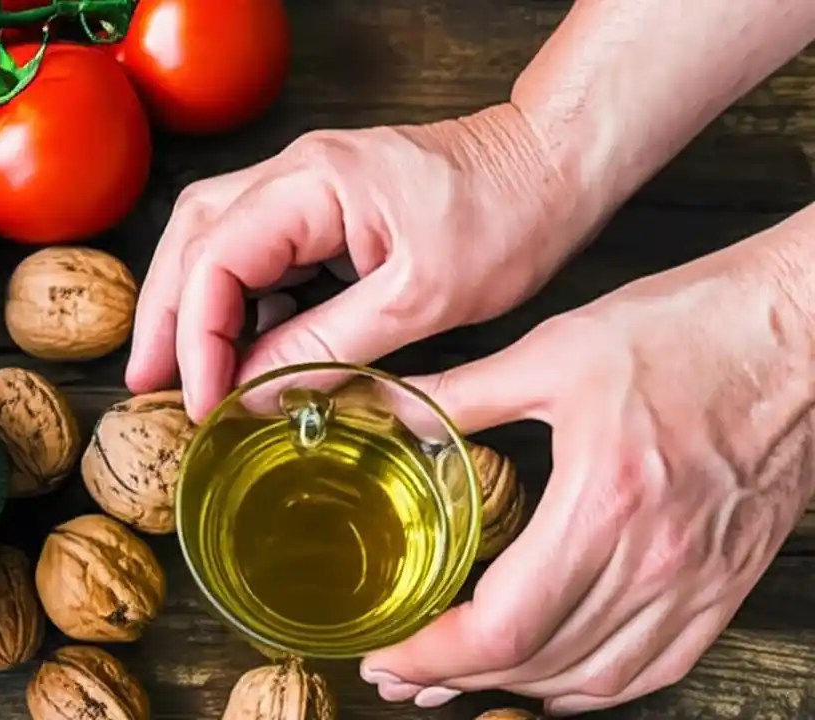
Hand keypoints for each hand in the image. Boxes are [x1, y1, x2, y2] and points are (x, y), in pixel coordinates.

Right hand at [125, 103, 598, 420]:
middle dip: (165, 316)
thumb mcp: (421, 300)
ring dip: (191, 307)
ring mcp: (305, 187)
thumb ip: (327, 346)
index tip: (204, 400)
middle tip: (147, 383)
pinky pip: (258, 252)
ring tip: (180, 372)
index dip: (196, 337)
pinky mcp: (323, 209)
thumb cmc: (506, 216)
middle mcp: (293, 174)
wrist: (553, 167)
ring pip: (214, 241)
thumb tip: (255, 393)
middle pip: (193, 239)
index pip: (216, 259)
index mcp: (312, 183)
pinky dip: (238, 302)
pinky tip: (243, 347)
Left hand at [360, 226, 814, 715]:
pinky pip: (657, 666)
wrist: (800, 332)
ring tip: (461, 679)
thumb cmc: (689, 329)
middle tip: (403, 670)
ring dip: (518, 687)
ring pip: (594, 677)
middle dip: (457, 677)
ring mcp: (699, 580)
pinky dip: (595, 686)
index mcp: (604, 501)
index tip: (388, 653)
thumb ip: (465, 393)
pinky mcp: (727, 582)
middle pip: (540, 660)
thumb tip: (395, 411)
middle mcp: (657, 558)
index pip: (505, 623)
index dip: (435, 654)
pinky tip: (556, 679)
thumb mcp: (557, 350)